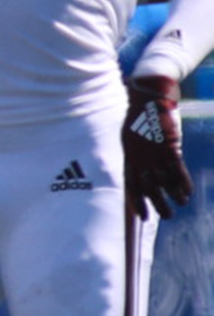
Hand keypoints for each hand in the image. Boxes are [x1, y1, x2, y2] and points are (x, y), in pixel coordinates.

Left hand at [124, 75, 191, 219]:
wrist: (147, 98)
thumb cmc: (137, 117)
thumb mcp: (129, 137)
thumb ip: (134, 155)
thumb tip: (142, 173)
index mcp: (128, 155)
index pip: (132, 184)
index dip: (138, 202)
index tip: (143, 217)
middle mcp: (140, 157)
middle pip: (150, 186)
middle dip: (158, 204)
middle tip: (166, 217)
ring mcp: (155, 152)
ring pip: (165, 180)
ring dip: (172, 195)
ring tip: (178, 207)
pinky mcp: (169, 146)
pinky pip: (177, 169)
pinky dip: (182, 182)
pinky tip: (187, 194)